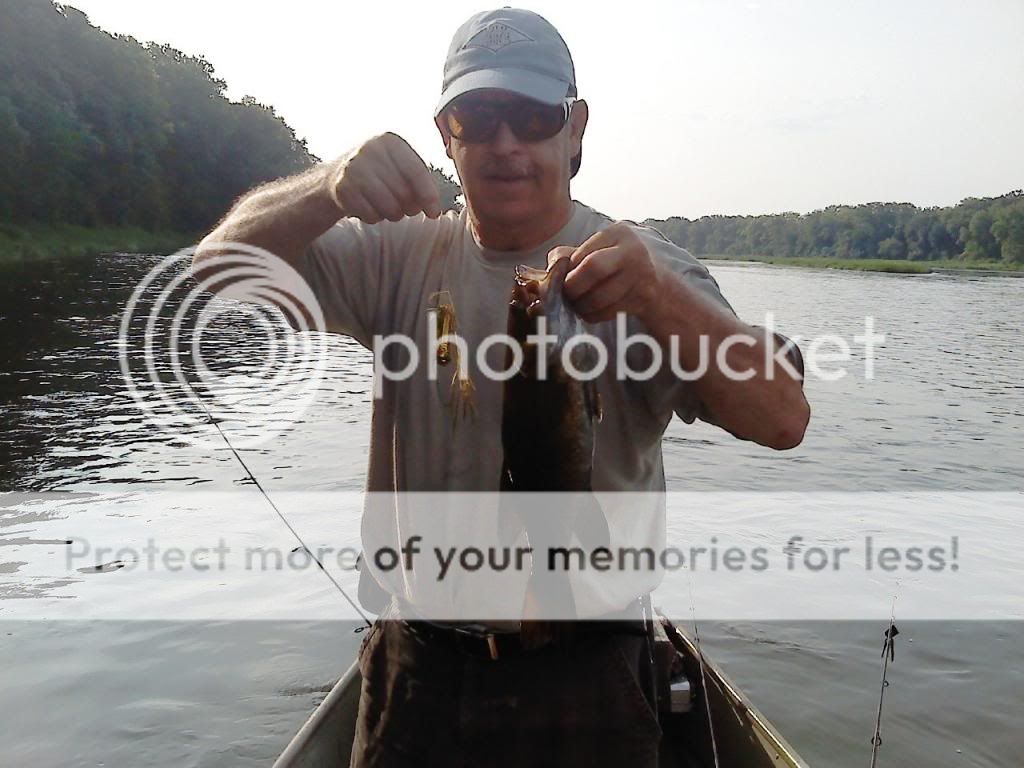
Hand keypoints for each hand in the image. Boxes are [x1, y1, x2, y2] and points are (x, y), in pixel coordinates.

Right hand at [326, 133, 441, 222]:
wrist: (338, 175)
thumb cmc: (380, 173)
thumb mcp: (400, 167)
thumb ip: (420, 181)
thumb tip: (434, 208)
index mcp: (391, 141)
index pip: (416, 171)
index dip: (428, 195)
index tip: (434, 213)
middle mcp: (371, 150)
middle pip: (403, 192)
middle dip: (409, 207)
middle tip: (405, 208)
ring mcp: (354, 168)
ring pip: (388, 206)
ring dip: (393, 215)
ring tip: (388, 208)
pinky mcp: (343, 188)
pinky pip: (371, 215)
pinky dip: (375, 218)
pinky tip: (371, 208)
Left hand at [558, 223, 663, 323]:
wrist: (656, 283)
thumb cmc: (616, 266)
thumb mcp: (597, 251)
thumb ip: (569, 256)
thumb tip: (549, 269)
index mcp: (617, 233)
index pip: (582, 253)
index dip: (566, 272)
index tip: (562, 281)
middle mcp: (632, 249)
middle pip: (593, 268)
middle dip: (573, 288)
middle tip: (567, 296)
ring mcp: (641, 273)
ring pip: (600, 295)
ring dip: (582, 306)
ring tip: (578, 306)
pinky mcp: (645, 296)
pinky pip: (610, 310)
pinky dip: (595, 315)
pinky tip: (593, 312)